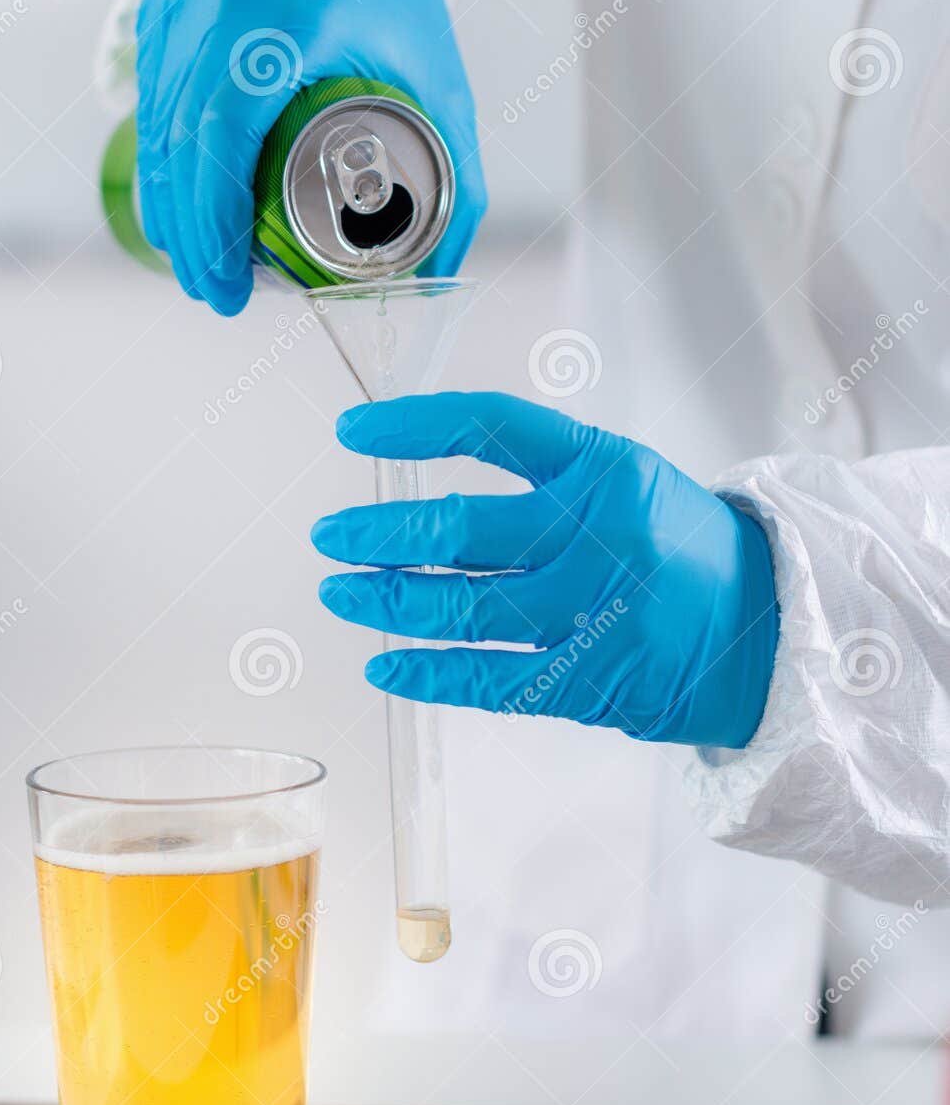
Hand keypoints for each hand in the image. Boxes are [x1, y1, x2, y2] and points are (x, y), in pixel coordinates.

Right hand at [135, 0, 484, 314]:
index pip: (223, 137)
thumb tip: (440, 273)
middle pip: (180, 144)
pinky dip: (161, 158)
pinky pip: (149, 95)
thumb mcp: (444, 85)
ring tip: (194, 266)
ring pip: (155, 125)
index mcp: (284, 22)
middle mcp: (218, 3)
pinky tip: (176, 208)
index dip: (216, 225)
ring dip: (167, 206)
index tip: (229, 285)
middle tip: (214, 294)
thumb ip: (459, 180)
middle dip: (190, 235)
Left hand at [312, 392, 778, 748]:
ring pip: (461, 607)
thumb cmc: (686, 547)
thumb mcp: (630, 479)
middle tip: (330, 536)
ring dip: (387, 600)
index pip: (489, 427)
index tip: (351, 429)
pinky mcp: (590, 679)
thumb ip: (544, 477)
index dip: (410, 425)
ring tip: (342, 592)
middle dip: (376, 533)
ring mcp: (593, 610)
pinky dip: (427, 674)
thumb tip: (430, 488)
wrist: (774, 628)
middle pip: (458, 529)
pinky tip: (385, 665)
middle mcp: (596, 532)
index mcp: (604, 466)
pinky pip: (488, 678)